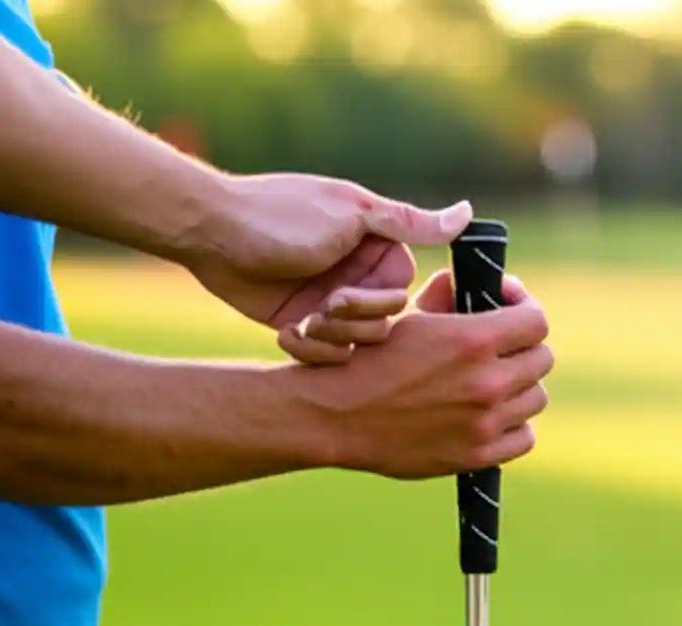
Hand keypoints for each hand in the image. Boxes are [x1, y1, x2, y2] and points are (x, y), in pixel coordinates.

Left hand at [183, 173, 470, 327]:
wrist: (213, 232)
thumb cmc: (282, 214)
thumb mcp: (352, 214)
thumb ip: (411, 223)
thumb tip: (468, 213)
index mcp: (376, 248)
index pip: (403, 290)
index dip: (380, 299)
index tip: (348, 291)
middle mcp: (358, 278)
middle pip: (384, 322)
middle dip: (353, 319)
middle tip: (323, 305)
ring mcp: (330, 305)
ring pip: (357, 344)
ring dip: (330, 336)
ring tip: (302, 322)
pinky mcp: (303, 327)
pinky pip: (326, 356)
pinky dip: (308, 351)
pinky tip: (286, 332)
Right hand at [294, 271, 552, 478]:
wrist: (336, 414)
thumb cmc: (368, 359)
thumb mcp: (409, 317)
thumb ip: (447, 296)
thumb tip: (474, 284)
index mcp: (474, 340)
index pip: (536, 321)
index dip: (527, 309)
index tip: (511, 309)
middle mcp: (488, 380)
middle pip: (541, 359)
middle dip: (523, 348)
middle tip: (502, 349)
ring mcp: (486, 421)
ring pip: (536, 397)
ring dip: (520, 387)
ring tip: (493, 383)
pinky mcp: (478, 454)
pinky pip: (524, 437)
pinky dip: (514, 426)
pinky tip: (491, 416)